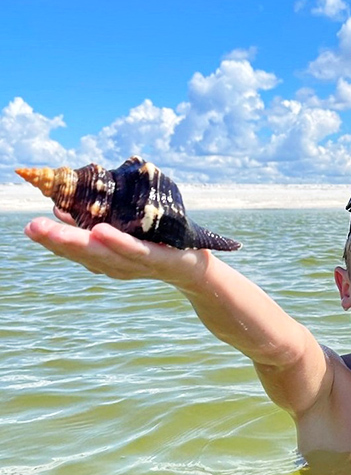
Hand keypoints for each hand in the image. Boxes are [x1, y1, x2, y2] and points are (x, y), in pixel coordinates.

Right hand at [23, 216, 207, 287]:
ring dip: (80, 242)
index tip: (30, 227)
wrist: (195, 267)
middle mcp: (118, 265)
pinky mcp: (161, 260)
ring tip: (57, 228)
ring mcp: (139, 264)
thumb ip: (93, 223)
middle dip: (57, 241)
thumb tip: (60, 207)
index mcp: (106, 259)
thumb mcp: (123, 232)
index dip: (52, 241)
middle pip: (85, 254)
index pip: (75, 251)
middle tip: (33, 227)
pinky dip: (118, 243)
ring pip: (106, 254)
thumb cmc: (156, 246)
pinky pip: (137, 251)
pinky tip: (101, 231)